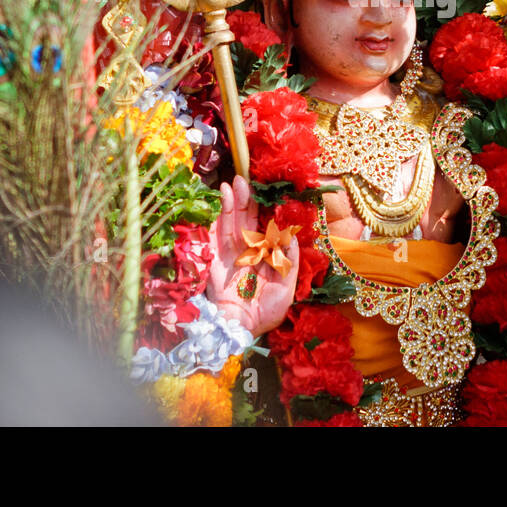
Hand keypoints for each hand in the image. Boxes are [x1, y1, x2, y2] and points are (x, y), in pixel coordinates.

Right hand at [207, 177, 298, 336]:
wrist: (241, 328)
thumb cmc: (267, 312)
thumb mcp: (287, 287)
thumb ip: (290, 259)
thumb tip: (290, 234)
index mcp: (265, 256)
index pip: (265, 227)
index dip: (265, 210)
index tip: (268, 191)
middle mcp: (248, 250)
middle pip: (247, 219)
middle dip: (246, 199)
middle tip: (244, 178)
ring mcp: (230, 252)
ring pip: (232, 222)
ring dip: (232, 202)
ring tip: (233, 183)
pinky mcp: (216, 257)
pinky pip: (217, 232)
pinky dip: (219, 215)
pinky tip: (221, 199)